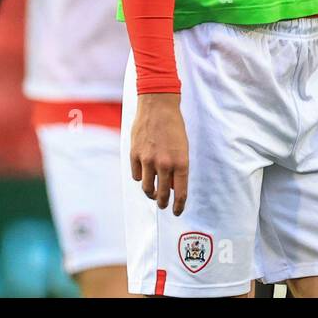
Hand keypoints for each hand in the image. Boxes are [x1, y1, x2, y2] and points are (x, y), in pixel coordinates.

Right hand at [131, 93, 188, 213]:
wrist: (158, 106)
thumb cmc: (173, 126)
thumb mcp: (183, 147)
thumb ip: (178, 167)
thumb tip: (174, 186)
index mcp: (181, 162)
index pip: (181, 192)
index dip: (179, 205)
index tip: (177, 212)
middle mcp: (164, 164)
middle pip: (162, 194)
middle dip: (163, 203)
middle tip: (163, 205)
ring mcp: (148, 160)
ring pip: (146, 188)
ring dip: (150, 193)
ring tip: (153, 192)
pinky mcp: (134, 155)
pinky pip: (136, 176)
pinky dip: (139, 177)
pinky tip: (143, 173)